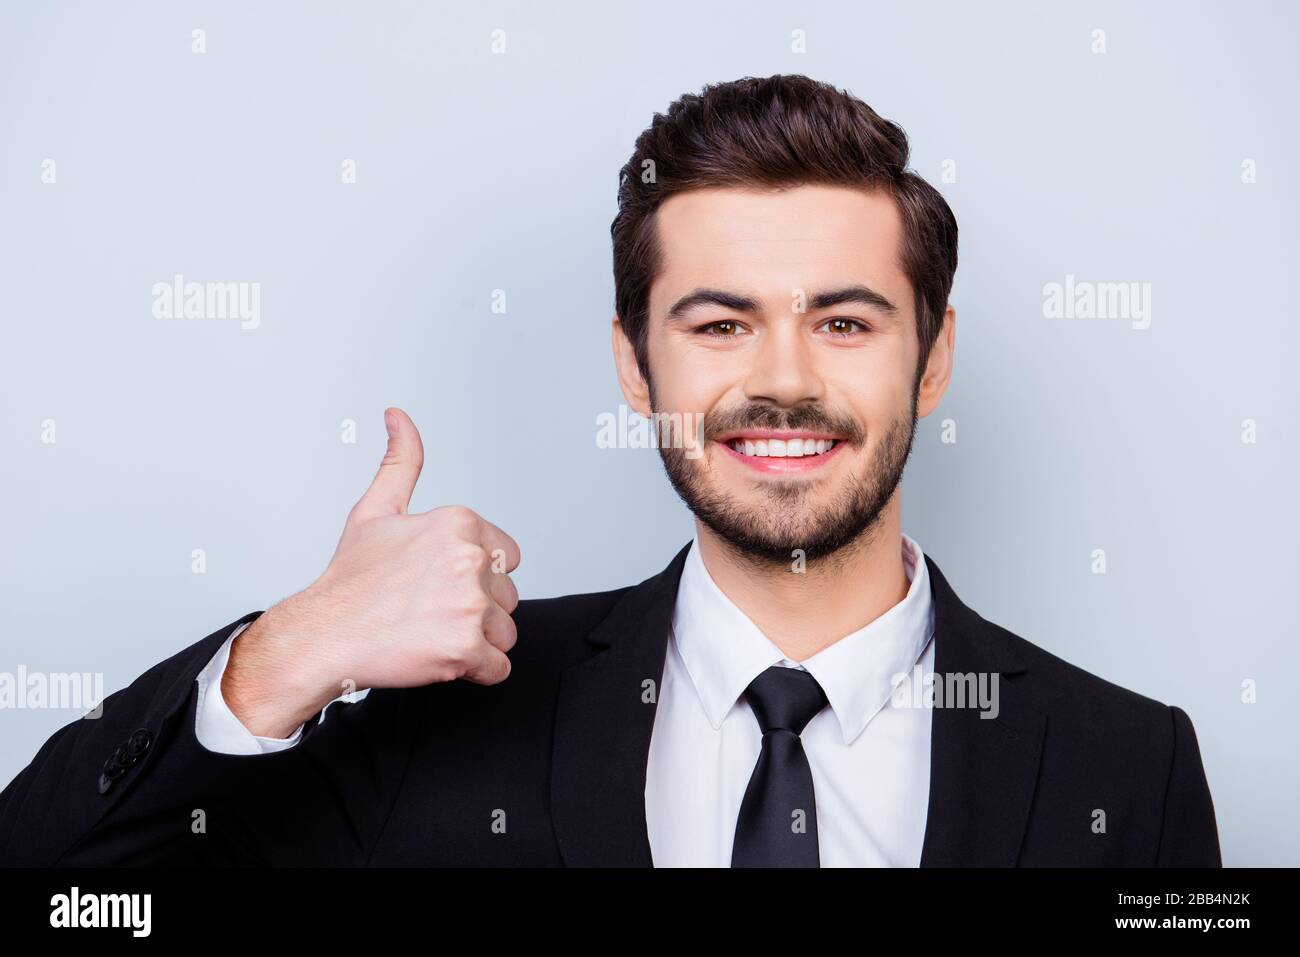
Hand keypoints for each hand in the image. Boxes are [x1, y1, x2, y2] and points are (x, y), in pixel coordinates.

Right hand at [222, 407, 520, 736]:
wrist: (322, 635)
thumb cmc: (350, 580)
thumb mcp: (376, 510)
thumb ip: (401, 462)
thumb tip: (398, 416)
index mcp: (460, 523)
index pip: (509, 559)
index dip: (477, 576)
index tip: (438, 583)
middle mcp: (471, 559)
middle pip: (508, 597)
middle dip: (476, 610)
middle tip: (428, 611)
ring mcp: (469, 605)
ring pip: (506, 633)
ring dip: (476, 642)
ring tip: (430, 633)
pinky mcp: (465, 649)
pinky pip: (498, 668)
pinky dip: (475, 671)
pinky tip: (438, 658)